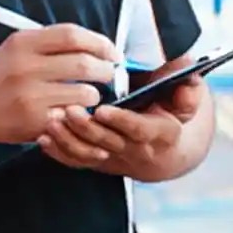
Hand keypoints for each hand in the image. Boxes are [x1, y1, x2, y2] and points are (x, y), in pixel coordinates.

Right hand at [0, 24, 121, 145]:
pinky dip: (79, 113)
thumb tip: (95, 44)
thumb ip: (50, 42)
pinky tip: (73, 110)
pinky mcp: (36, 120)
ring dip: (94, 94)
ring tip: (88, 94)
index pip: (72, 35)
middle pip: (84, 64)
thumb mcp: (16, 48)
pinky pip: (73, 115)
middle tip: (109, 73)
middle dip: (105, 69)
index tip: (111, 51)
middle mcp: (26, 66)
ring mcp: (31, 95)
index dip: (99, 43)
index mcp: (23, 42)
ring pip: (84, 93)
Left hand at [38, 73, 204, 175]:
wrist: (162, 148)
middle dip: (87, 127)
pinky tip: (42, 136)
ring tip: (50, 120)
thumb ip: (187, 86)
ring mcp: (114, 157)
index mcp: (160, 133)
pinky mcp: (96, 160)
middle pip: (108, 142)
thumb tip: (189, 72)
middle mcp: (135, 149)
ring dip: (68, 139)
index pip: (140, 130)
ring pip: (88, 154)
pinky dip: (58, 152)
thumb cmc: (170, 111)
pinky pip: (76, 161)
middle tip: (68, 108)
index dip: (122, 121)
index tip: (103, 109)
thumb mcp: (185, 99)